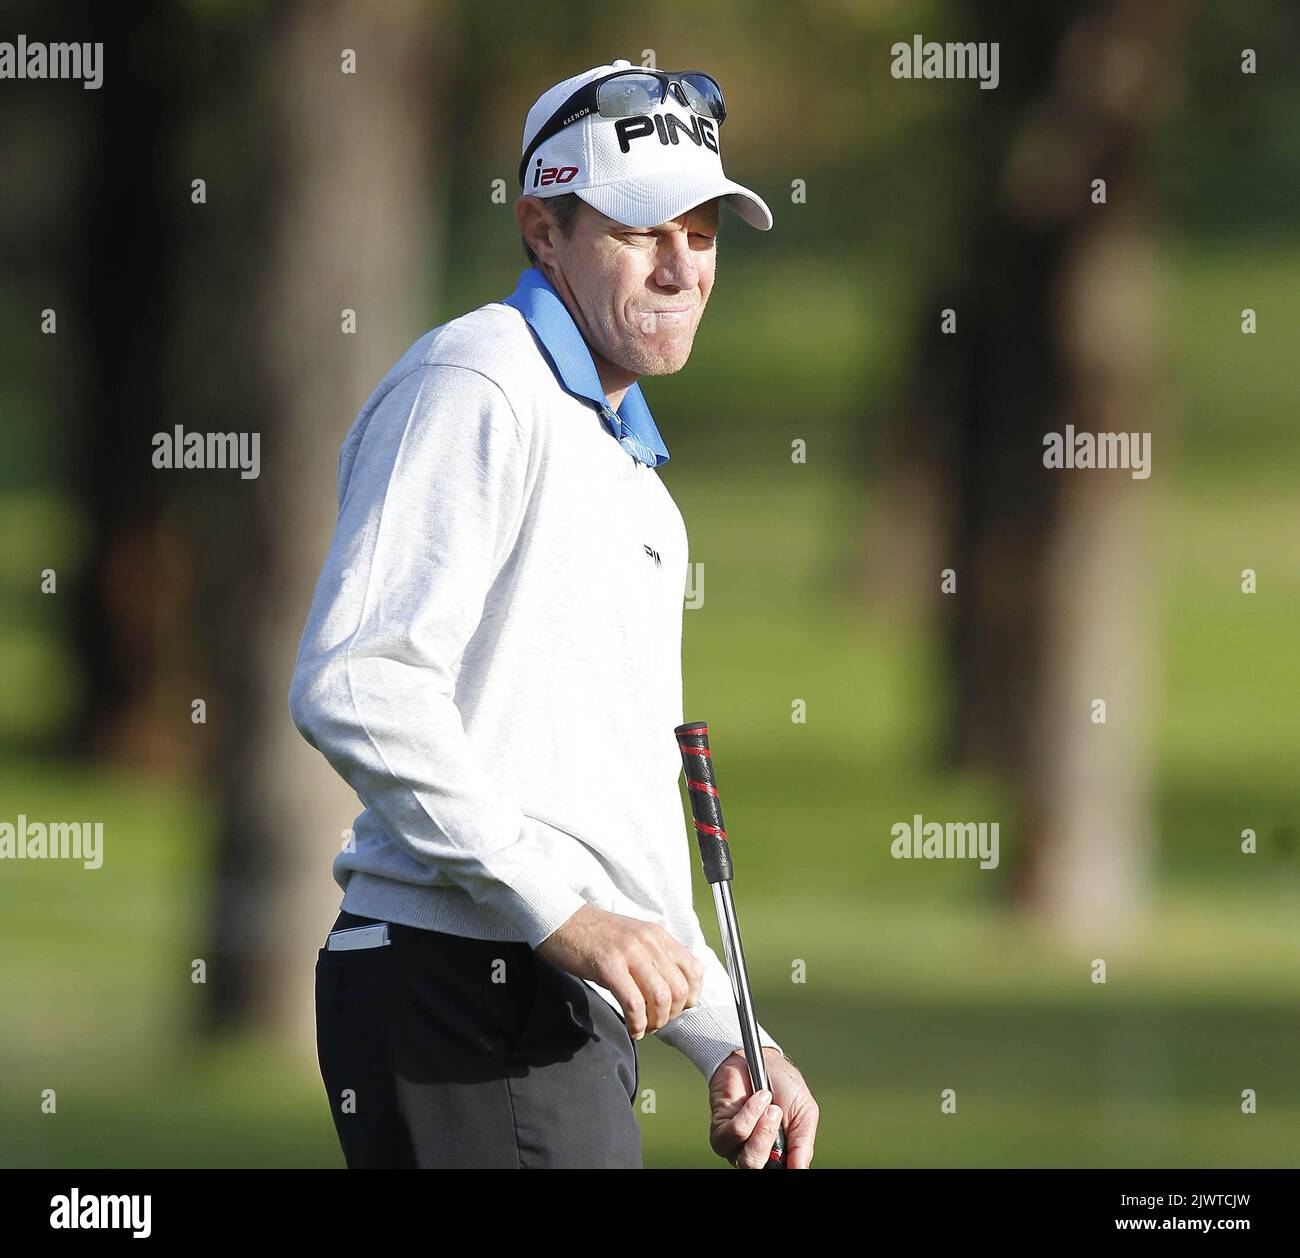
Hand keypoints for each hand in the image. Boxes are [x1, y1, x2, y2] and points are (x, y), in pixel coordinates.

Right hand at [536, 904, 705, 1038]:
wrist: (561, 921)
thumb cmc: (595, 937)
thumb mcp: (634, 940)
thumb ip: (655, 960)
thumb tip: (672, 995)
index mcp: (658, 936)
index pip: (694, 971)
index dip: (691, 998)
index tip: (675, 1010)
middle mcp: (649, 941)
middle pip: (680, 990)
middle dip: (672, 1015)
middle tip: (656, 1023)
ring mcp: (629, 952)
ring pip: (661, 998)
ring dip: (656, 1022)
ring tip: (644, 1027)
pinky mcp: (608, 965)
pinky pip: (633, 1002)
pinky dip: (637, 1023)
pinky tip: (632, 1028)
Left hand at [708, 1046, 817, 1168]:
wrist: (761, 1057)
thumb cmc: (784, 1086)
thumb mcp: (804, 1113)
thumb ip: (802, 1145)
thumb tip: (799, 1170)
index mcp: (779, 1156)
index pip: (780, 1172)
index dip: (786, 1167)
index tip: (790, 1152)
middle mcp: (756, 1155)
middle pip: (758, 1169)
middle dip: (769, 1140)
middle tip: (775, 1112)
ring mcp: (736, 1147)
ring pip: (747, 1160)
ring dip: (761, 1129)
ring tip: (767, 1102)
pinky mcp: (720, 1131)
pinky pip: (733, 1135)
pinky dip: (748, 1115)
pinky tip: (756, 1098)